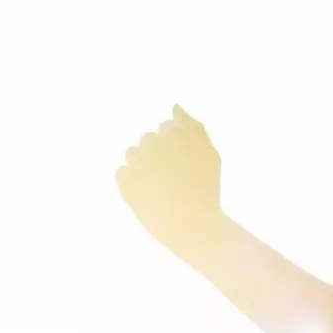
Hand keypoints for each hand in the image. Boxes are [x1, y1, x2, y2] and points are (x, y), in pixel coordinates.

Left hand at [116, 104, 225, 263]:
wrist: (191, 224)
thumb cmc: (206, 190)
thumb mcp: (210, 155)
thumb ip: (193, 127)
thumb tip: (175, 107)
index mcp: (178, 131)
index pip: (168, 127)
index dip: (175, 146)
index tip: (182, 164)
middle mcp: (155, 140)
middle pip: (149, 139)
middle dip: (157, 153)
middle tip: (172, 178)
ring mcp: (137, 159)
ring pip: (133, 153)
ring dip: (142, 165)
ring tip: (158, 187)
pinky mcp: (124, 179)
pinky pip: (123, 173)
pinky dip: (131, 182)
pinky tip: (147, 194)